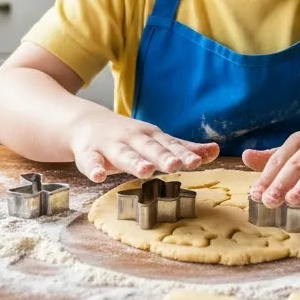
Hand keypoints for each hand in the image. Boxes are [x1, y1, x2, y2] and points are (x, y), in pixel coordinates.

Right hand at [68, 113, 218, 182]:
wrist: (85, 123)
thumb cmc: (127, 137)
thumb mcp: (155, 140)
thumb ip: (182, 148)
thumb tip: (215, 151)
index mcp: (150, 137)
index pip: (169, 145)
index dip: (183, 153)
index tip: (198, 161)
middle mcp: (132, 138)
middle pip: (149, 149)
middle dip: (163, 157)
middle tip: (177, 165)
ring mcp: (110, 145)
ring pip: (123, 154)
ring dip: (134, 162)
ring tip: (145, 171)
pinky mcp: (89, 153)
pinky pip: (90, 161)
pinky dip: (94, 168)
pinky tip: (98, 176)